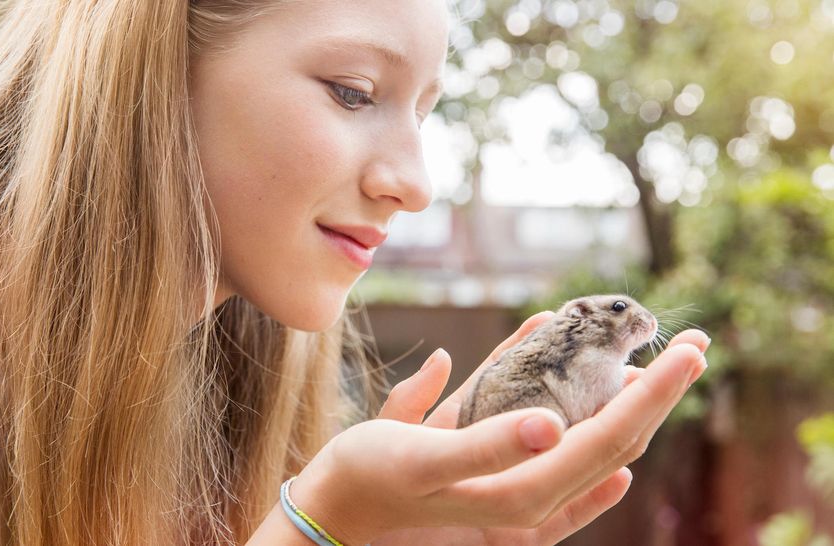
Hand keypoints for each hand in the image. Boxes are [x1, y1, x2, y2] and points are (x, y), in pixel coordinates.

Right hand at [290, 312, 708, 545]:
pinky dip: (575, 417)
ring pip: (590, 440)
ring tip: (658, 364)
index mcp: (524, 489)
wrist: (336, 508)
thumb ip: (485, 444)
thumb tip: (551, 426)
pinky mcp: (497, 469)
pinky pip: (551, 441)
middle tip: (697, 346)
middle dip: (657, 393)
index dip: (654, 395)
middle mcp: (531, 490)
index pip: (609, 438)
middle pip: (614, 439)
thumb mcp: (420, 459)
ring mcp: (517, 481)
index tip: (691, 352)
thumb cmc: (371, 480)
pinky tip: (592, 409)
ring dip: (628, 402)